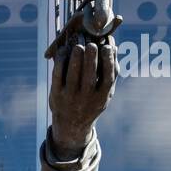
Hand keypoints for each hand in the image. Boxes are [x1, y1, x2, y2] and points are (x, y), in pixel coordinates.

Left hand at [49, 34, 116, 158]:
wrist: (71, 125)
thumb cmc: (92, 102)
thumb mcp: (105, 93)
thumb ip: (111, 71)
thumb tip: (113, 46)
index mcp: (101, 97)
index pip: (108, 78)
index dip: (108, 61)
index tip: (107, 47)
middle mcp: (86, 99)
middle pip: (89, 76)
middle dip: (91, 58)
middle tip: (91, 45)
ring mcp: (70, 97)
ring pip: (73, 74)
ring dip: (76, 57)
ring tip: (78, 45)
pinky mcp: (56, 95)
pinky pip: (57, 74)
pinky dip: (61, 60)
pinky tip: (64, 50)